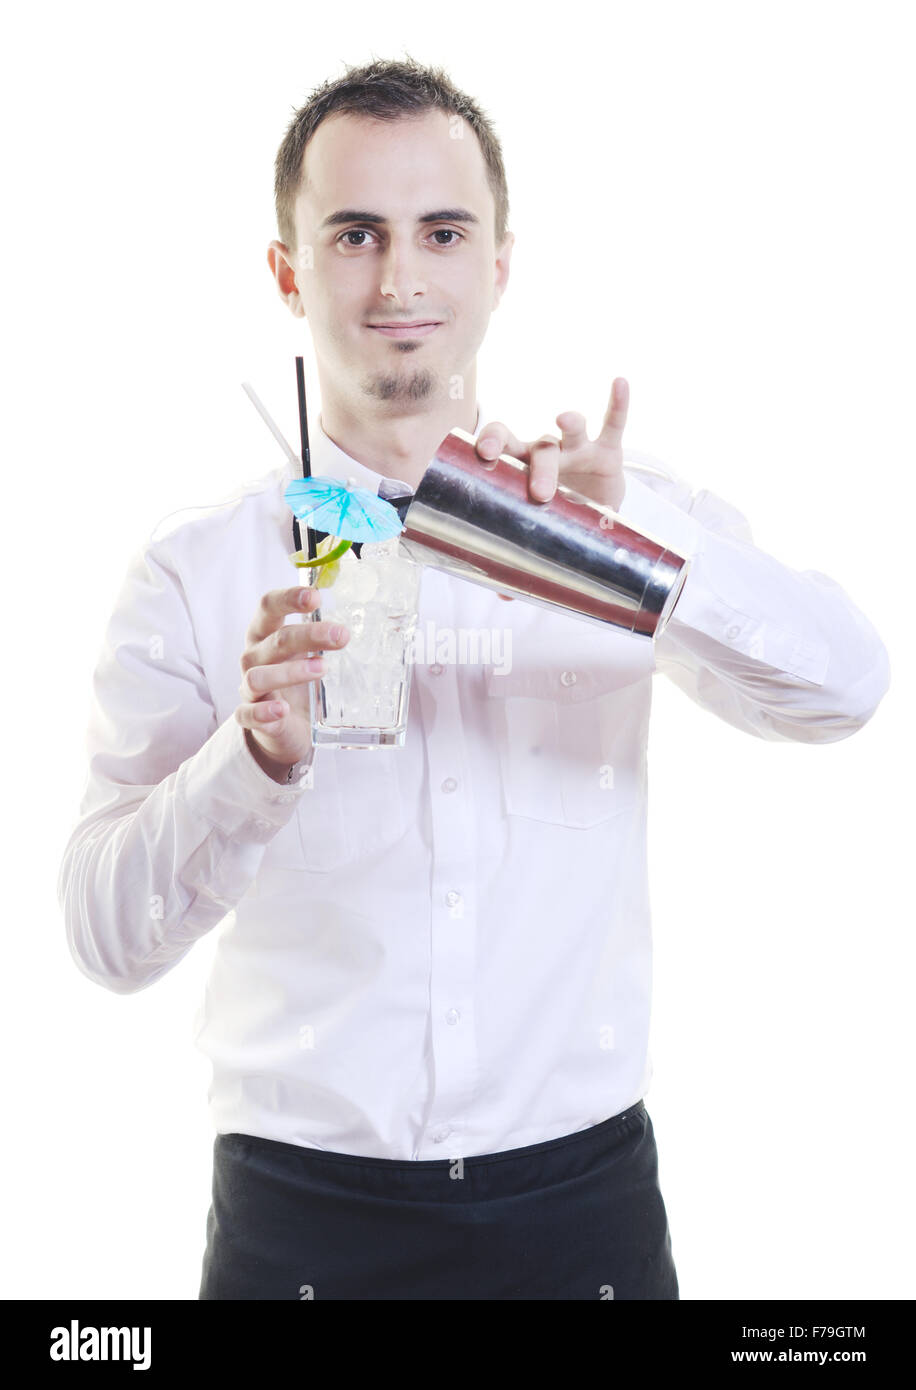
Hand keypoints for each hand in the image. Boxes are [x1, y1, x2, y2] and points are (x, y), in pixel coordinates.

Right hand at [236, 585, 349, 770]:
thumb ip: (329, 638)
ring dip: (291, 672)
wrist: (285, 727)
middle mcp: (254, 657)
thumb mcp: (312, 655)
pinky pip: (248, 714)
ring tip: (322, 669)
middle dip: (308, 635)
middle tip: (341, 636)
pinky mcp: (250, 717)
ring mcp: (249, 688)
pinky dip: (263, 712)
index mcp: (266, 634)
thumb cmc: (299, 682)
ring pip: (258, 676)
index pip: (269, 606)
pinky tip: (282, 710)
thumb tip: (376, 620)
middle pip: (274, 640)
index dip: (289, 598)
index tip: (316, 597)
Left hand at [475, 377, 628, 512]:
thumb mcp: (537, 514)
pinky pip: (614, 424)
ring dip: (569, 424)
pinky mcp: (608, 451)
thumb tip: (495, 555)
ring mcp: (580, 448)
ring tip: (564, 418)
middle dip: (542, 470)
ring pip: (573, 432)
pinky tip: (620, 383)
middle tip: (541, 495)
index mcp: (524, 463)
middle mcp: (550, 450)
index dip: (492, 441)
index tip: (485, 453)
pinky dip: (618, 404)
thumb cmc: (555, 508)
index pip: (504, 441)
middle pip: (542, 449)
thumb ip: (522, 518)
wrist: (593, 511)